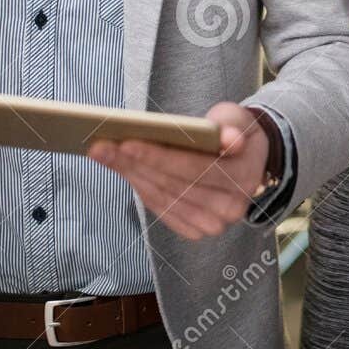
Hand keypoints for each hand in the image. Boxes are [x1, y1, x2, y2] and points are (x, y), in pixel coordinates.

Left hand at [88, 102, 270, 239]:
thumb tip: (230, 140)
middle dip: (134, 164)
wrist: (248, 159)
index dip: (160, 157)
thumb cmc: (236, 132)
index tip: (127, 142)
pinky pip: (161, 208)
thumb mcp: (237, 119)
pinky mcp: (196, 230)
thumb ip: (233, 126)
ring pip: (163, 198)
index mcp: (244, 176)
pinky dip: (139, 187)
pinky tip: (121, 169)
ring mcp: (213, 224)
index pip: (196, 168)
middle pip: (173, 185)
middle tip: (100, 146)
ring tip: (103, 154)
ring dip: (130, 175)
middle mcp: (230, 208)